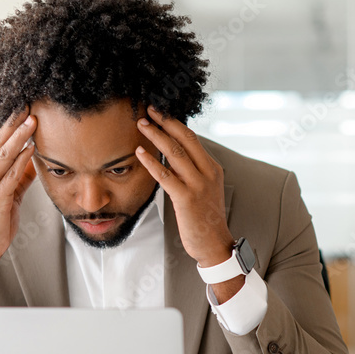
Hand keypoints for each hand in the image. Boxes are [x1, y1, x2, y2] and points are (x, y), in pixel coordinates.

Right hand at [0, 106, 36, 295]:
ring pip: (4, 156)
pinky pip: (11, 176)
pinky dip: (22, 161)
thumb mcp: (9, 194)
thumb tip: (34, 159)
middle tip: (29, 104)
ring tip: (33, 121)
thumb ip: (19, 176)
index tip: (24, 107)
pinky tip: (32, 149)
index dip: (10, 124)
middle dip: (14, 123)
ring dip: (20, 137)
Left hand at [134, 106, 233, 268]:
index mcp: (212, 168)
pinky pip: (166, 175)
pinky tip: (139, 153)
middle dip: (165, 122)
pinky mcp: (186, 199)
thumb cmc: (205, 219)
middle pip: (185, 139)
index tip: (159, 112)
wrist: (214, 244)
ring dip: (156, 136)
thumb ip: (192, 172)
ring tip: (141, 125)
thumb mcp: (204, 189)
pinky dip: (151, 162)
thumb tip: (172, 156)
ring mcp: (198, 185)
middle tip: (149, 109)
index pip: (192, 138)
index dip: (174, 123)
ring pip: (175, 152)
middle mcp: (208, 173)